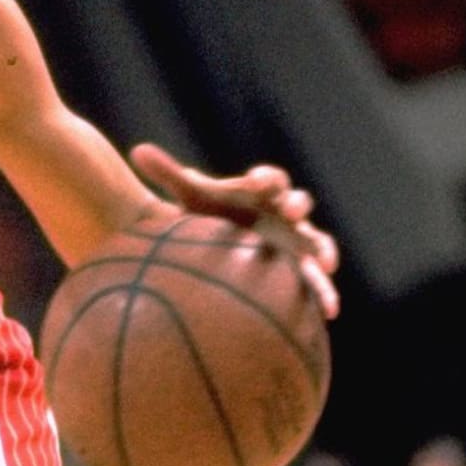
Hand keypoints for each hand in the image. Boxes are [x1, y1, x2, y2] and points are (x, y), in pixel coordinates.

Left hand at [128, 142, 339, 322]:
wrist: (221, 239)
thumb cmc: (208, 214)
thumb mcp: (190, 197)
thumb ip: (168, 174)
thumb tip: (137, 151)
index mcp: (262, 191)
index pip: (270, 179)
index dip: (266, 178)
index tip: (256, 180)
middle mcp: (284, 213)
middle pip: (298, 204)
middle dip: (297, 205)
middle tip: (292, 209)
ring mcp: (295, 240)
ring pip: (316, 242)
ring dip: (323, 250)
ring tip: (326, 265)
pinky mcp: (299, 268)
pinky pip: (315, 281)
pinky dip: (324, 294)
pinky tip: (328, 314)